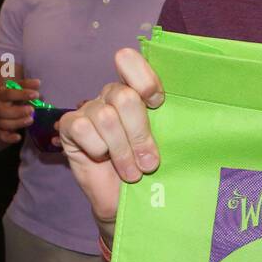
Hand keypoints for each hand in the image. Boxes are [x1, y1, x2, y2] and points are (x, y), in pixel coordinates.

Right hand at [0, 78, 41, 143]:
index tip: (36, 94)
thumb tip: (37, 82)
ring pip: (4, 124)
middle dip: (18, 111)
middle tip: (32, 110)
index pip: (8, 94)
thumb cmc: (12, 97)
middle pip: (4, 112)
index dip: (22, 94)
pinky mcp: (1, 131)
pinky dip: (9, 138)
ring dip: (18, 123)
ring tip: (31, 119)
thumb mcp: (17, 88)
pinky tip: (18, 137)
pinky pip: (2, 136)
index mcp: (1, 95)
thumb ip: (27, 85)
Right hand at [57, 48, 164, 243]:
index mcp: (136, 91)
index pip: (130, 62)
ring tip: (132, 172)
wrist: (125, 199)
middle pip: (125, 97)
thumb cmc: (148, 167)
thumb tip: (191, 114)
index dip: (144, 79)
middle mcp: (111, 95)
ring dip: (122, 150)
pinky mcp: (69, 126)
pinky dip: (97, 148)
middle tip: (149, 163)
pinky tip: (102, 158)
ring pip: (107, 117)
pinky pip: (82, 128)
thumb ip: (169, 122)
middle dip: (140, 133)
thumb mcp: (164, 142)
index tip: (159, 103)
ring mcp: (89, 109)